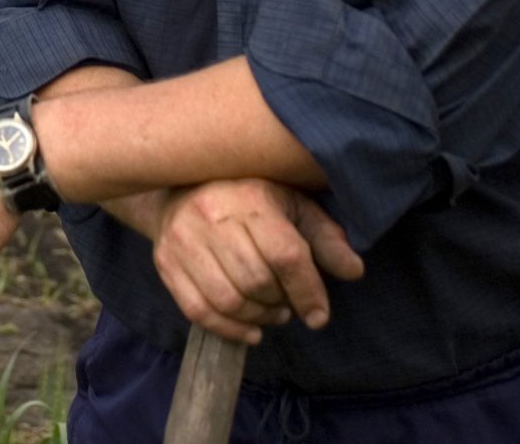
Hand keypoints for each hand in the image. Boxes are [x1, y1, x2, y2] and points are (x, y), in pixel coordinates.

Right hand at [150, 178, 363, 342]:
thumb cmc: (247, 198)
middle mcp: (212, 216)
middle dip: (281, 303)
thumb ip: (325, 237)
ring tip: (271, 313)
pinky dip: (229, 330)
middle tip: (288, 305)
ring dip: (258, 318)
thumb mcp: (293, 206)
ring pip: (228, 300)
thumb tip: (354, 271)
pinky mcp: (165, 262)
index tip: (318, 315)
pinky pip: (198, 310)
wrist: (179, 189)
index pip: (284, 255)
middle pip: (256, 281)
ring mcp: (184, 241)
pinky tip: (249, 331)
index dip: (307, 291)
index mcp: (250, 198)